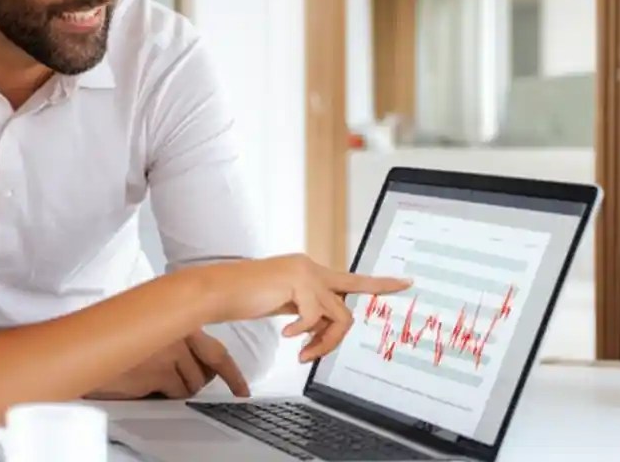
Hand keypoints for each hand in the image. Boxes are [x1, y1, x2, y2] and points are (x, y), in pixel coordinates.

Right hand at [84, 331, 249, 399]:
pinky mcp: (161, 370)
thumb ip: (173, 336)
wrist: (91, 348)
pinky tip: (150, 385)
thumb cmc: (115, 340)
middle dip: (204, 380)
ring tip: (156, 379)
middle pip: (209, 369)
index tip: (241, 388)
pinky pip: (178, 393)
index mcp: (177, 317)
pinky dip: (167, 394)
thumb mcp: (149, 329)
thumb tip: (196, 362)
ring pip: (194, 384)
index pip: (216, 348)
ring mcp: (171, 350)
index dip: (232, 373)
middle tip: (189, 384)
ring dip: (180, 388)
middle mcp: (178, 331)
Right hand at [196, 254, 411, 362]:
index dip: (377, 283)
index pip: (347, 279)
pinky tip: (284, 334)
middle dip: (356, 314)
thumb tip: (321, 329)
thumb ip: (304, 310)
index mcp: (305, 270)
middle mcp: (309, 267)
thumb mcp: (280, 304)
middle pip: (349, 297)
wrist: (217, 291)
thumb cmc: (240, 298)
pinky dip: (302, 332)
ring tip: (301, 352)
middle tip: (369, 312)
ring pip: (337, 315)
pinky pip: (315, 318)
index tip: (403, 282)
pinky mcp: (298, 281)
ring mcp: (305, 272)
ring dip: (322, 341)